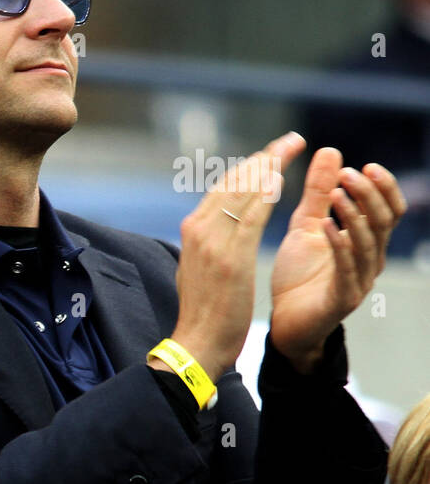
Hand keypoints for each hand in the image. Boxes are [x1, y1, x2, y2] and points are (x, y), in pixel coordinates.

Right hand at [162, 133, 303, 381]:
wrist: (196, 342)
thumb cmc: (203, 312)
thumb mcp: (200, 268)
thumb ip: (209, 243)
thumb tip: (218, 227)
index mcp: (193, 231)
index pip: (222, 187)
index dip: (249, 167)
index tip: (271, 154)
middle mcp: (198, 229)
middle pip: (233, 182)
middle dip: (263, 157)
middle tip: (288, 141)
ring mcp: (212, 242)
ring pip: (242, 192)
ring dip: (268, 166)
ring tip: (289, 148)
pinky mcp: (231, 256)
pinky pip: (251, 216)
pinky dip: (265, 194)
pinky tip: (281, 178)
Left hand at [269, 148, 406, 371]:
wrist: (283, 323)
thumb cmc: (298, 275)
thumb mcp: (306, 225)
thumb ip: (318, 192)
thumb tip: (331, 150)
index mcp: (365, 241)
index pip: (388, 209)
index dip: (382, 187)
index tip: (365, 165)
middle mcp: (370, 260)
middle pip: (383, 221)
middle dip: (369, 195)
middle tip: (349, 174)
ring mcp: (359, 280)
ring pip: (368, 243)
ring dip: (354, 215)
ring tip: (336, 193)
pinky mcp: (343, 299)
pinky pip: (346, 268)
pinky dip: (338, 244)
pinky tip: (325, 226)